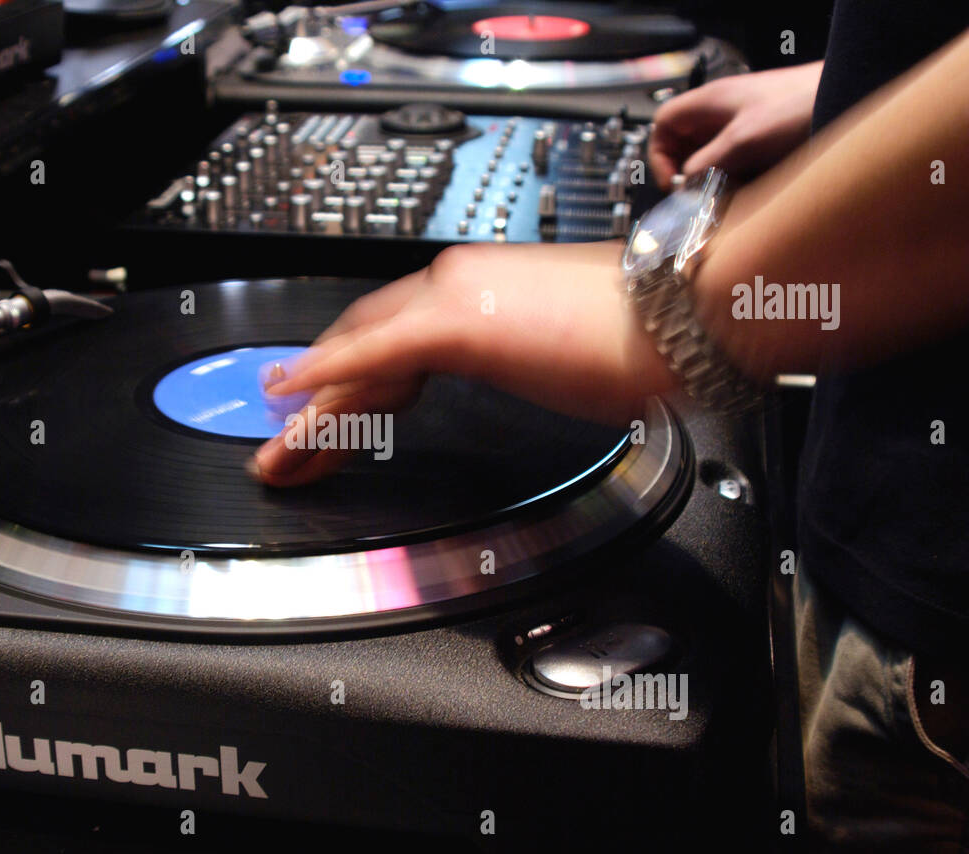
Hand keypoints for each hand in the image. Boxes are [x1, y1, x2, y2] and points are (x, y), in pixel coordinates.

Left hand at [251, 242, 677, 486]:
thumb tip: (532, 374)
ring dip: (314, 411)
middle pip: (362, 350)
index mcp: (480, 294)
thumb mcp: (565, 353)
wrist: (690, 309)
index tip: (326, 421)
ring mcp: (454, 297)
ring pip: (358, 358)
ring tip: (277, 453)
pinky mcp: (459, 321)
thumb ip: (527, 360)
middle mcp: (456, 284)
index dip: (349, 382)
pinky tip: (293, 395)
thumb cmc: (648, 333)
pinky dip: (328, 375)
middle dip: (318, 405)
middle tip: (282, 449)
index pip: (392, 341)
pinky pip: (372, 353)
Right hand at [648, 61, 822, 188]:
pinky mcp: (764, 140)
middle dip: (689, 172)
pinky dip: (737, 179)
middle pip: (686, 145)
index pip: (664, 124)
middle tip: (698, 194)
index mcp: (709, 102)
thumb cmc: (800, 105)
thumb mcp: (742, 140)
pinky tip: (749, 189)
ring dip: (715, 179)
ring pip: (712, 157)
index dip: (660, 154)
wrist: (848, 94)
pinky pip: (737, 163)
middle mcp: (723, 113)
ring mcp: (743, 125)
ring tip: (727, 194)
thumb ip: (706, 164)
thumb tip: (684, 188)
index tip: (674, 182)